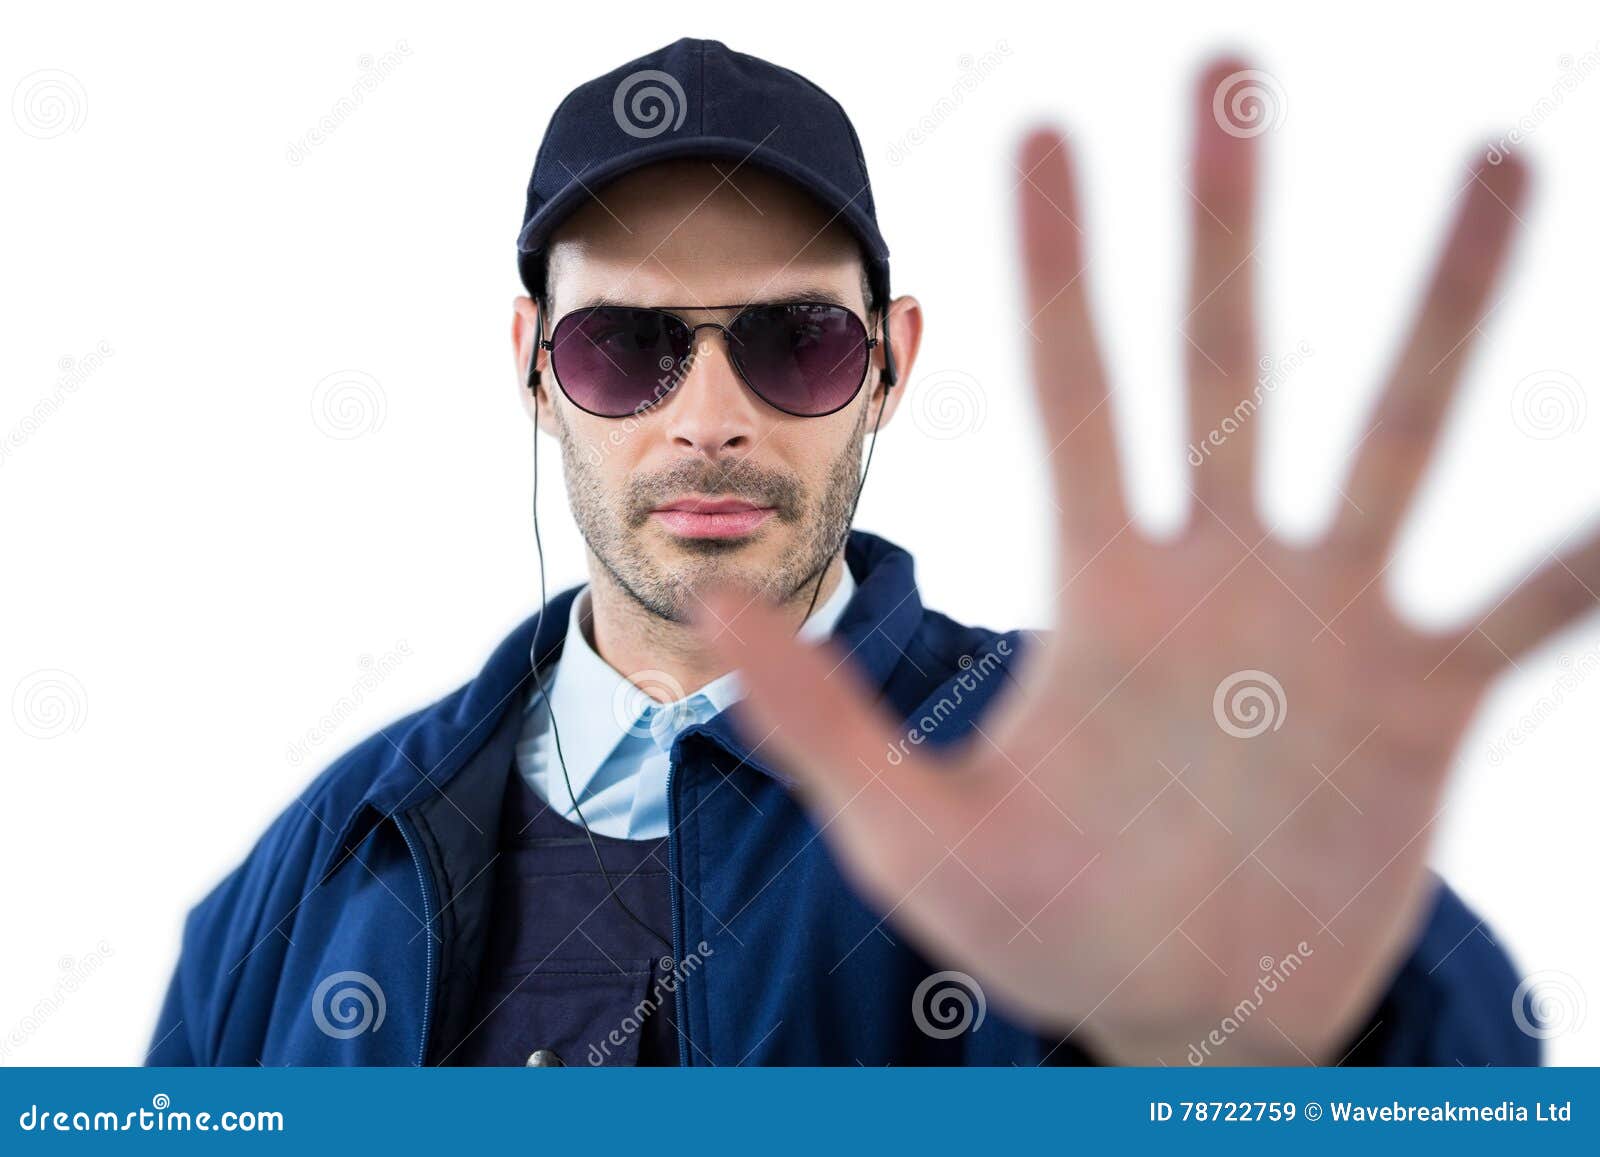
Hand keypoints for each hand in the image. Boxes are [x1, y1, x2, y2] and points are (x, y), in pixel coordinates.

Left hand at [691, 57, 1598, 1064]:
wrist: (1172, 1008)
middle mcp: (1218, 577)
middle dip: (1222, 226)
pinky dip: (1576, 567)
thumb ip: (818, 723)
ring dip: (1443, 311)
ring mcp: (1329, 631)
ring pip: (1391, 440)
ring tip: (1499, 166)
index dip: (1057, 270)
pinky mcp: (1421, 708)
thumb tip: (705, 609)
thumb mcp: (913, 834)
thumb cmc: (1039, 921)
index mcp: (1101, 592)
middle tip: (1223, 64)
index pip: (1071, 394)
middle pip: (1222, 367)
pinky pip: (1523, 613)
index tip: (1041, 135)